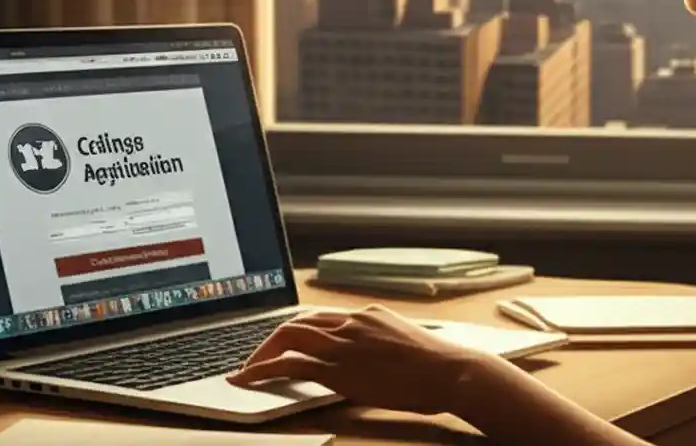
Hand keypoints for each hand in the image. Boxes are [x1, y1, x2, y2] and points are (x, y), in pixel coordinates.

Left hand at [227, 304, 482, 414]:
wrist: (451, 371)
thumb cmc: (437, 367)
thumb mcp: (404, 345)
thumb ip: (381, 344)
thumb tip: (371, 356)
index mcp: (366, 315)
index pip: (319, 316)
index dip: (295, 329)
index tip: (282, 342)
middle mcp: (351, 322)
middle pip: (297, 321)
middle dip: (271, 339)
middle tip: (255, 359)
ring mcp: (343, 343)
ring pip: (287, 337)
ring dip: (260, 353)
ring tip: (245, 370)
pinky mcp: (338, 368)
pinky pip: (290, 364)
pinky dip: (263, 369)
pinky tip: (248, 379)